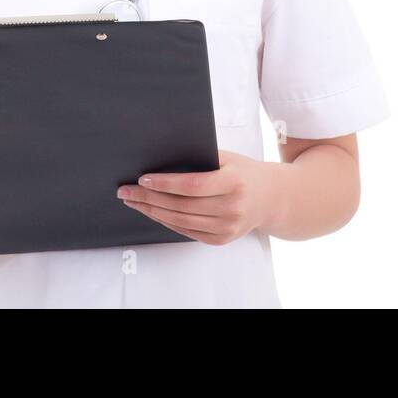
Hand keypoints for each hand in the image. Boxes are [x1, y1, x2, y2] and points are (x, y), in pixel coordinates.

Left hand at [116, 150, 280, 244]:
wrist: (271, 198)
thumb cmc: (243, 172)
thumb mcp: (228, 158)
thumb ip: (200, 159)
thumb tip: (161, 157)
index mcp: (234, 182)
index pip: (193, 185)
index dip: (165, 184)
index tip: (143, 179)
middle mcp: (232, 208)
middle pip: (181, 205)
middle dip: (149, 198)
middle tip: (126, 190)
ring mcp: (227, 227)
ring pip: (180, 221)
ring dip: (152, 211)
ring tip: (133, 201)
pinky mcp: (221, 239)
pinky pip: (186, 231)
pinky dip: (165, 221)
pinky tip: (152, 211)